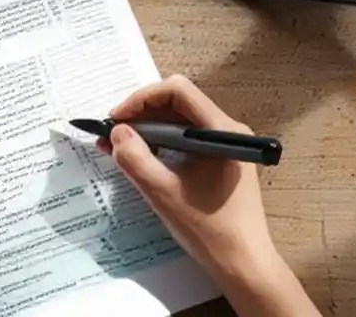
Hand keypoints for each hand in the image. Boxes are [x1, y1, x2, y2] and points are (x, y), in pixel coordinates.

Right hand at [99, 76, 320, 316]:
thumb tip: (116, 132)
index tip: (116, 119)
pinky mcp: (218, 161)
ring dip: (146, 131)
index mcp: (220, 131)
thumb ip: (136, 159)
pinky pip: (183, 141)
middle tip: (112, 134)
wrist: (243, 265)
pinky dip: (159, 145)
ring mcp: (223, 146)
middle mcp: (226, 131)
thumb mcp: (163, 193)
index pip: (177, 91)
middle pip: (176, 104)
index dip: (141, 98)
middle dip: (140, 115)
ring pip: (177, 123)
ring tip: (119, 148)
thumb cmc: (210, 230)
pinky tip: (140, 159)